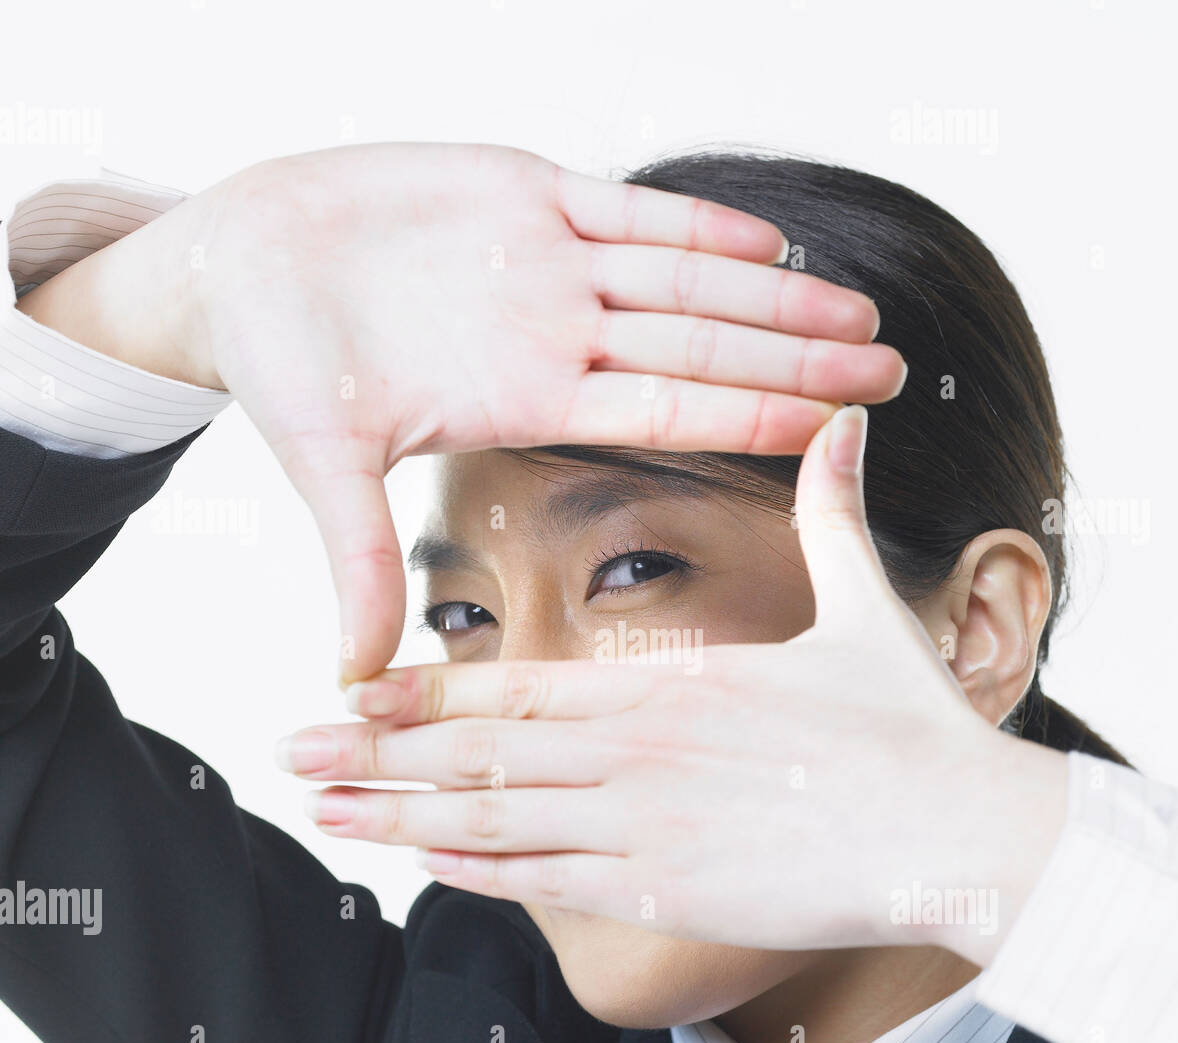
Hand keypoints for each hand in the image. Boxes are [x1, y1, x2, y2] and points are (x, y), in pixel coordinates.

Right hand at [21, 142, 903, 679]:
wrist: (243, 267)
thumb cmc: (283, 367)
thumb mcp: (323, 466)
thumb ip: (358, 559)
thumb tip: (351, 674)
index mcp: (531, 400)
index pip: (667, 412)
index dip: (753, 416)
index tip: (837, 428)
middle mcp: (557, 336)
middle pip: (704, 348)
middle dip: (798, 357)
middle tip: (892, 370)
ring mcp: (548, 264)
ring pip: (687, 277)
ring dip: (774, 292)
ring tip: (859, 307)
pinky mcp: (520, 192)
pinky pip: (626, 209)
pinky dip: (695, 220)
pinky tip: (769, 238)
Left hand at [275, 405, 1066, 962]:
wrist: (963, 835)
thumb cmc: (911, 729)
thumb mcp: (864, 612)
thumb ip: (830, 518)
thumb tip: (847, 422)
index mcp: (672, 689)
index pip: (517, 690)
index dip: (424, 694)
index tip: (351, 690)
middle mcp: (638, 758)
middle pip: (477, 758)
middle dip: (374, 758)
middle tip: (287, 754)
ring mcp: (646, 833)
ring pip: (493, 827)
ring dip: (399, 822)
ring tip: (324, 813)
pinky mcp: (672, 897)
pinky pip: (551, 887)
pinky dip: (478, 876)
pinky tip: (421, 869)